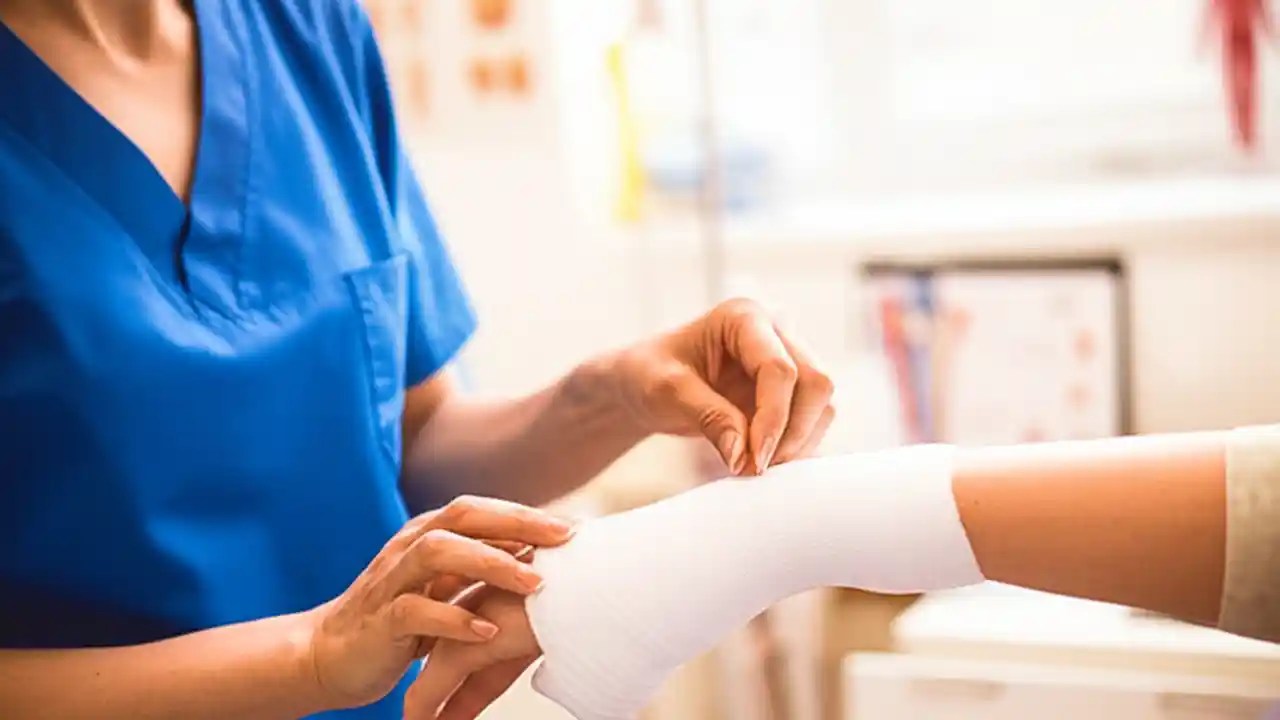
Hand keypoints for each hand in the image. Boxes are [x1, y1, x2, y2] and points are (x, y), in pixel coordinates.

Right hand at [301, 496, 569, 710]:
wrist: (329, 653)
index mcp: (427, 534)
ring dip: (491, 564)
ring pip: (439, 553)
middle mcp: (409, 547)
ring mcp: (391, 580)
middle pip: (463, 516)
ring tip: (534, 585)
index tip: (573, 527)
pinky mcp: (380, 620)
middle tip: (564, 540)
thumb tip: (540, 550)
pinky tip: (487, 632)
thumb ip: (480, 563)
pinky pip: (415, 611)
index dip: (526, 514)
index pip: (480, 509)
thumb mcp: (444, 585)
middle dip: (517, 524)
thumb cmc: (399, 617)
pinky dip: (454, 620)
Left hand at [612, 298, 834, 474]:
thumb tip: (744, 456)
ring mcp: (788, 359)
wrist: (645, 384)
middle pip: (815, 382)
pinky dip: (796, 445)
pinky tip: (762, 460)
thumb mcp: (665, 392)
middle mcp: (774, 333)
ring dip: (798, 442)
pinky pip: (813, 420)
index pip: (779, 368)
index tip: (753, 461)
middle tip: (756, 468)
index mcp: (742, 319)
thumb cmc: (649, 375)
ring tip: (755, 466)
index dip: (773, 417)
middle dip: (792, 432)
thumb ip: (707, 417)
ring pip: (822, 403)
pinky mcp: (790, 390)